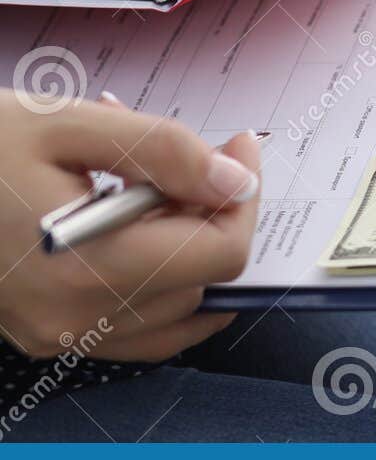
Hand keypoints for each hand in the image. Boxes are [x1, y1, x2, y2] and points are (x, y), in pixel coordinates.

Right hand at [0, 92, 259, 361]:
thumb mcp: (71, 123)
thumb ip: (165, 151)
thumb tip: (235, 180)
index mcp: (83, 267)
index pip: (219, 254)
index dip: (245, 197)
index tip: (239, 148)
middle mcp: (73, 318)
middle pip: (203, 279)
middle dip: (215, 214)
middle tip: (197, 157)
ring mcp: (58, 335)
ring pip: (178, 309)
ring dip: (190, 247)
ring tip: (159, 186)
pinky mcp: (46, 335)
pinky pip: (140, 328)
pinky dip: (164, 282)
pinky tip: (145, 225)